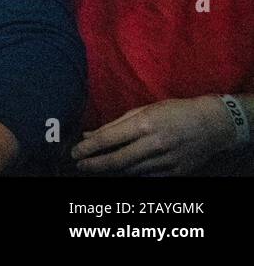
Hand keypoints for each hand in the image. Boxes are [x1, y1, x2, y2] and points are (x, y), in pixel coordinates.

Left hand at [73, 97, 237, 174]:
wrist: (212, 125)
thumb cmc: (175, 112)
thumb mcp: (144, 110)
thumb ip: (116, 124)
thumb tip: (90, 134)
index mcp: (144, 124)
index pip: (108, 139)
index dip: (88, 148)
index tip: (75, 152)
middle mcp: (154, 144)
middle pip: (116, 160)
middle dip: (94, 164)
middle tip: (79, 164)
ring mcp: (165, 161)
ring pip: (130, 171)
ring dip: (109, 170)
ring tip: (94, 167)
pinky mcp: (175, 172)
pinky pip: (146, 177)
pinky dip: (130, 175)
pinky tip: (119, 172)